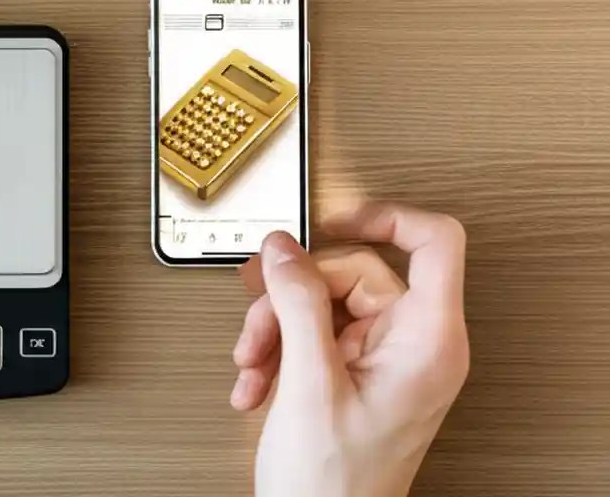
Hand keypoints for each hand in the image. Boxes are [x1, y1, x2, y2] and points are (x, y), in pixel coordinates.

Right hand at [231, 202, 469, 496]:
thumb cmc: (334, 485)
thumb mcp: (309, 383)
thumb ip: (297, 305)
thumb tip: (284, 250)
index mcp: (428, 342)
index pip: (434, 244)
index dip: (386, 218)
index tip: (334, 219)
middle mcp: (415, 347)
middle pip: (355, 275)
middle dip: (293, 295)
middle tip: (257, 319)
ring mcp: (386, 363)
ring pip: (325, 305)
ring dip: (277, 329)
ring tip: (252, 363)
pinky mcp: (358, 377)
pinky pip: (316, 336)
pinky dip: (280, 353)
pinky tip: (258, 382)